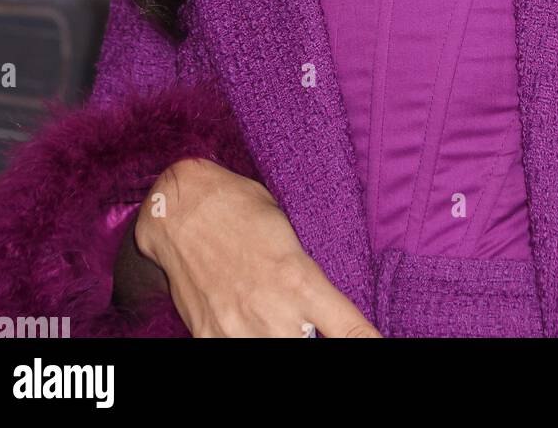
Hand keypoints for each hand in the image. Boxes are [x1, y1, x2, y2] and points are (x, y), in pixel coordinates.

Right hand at [135, 158, 381, 337]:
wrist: (179, 208)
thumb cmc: (239, 208)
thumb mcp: (287, 231)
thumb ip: (306, 275)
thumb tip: (318, 305)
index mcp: (300, 279)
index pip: (348, 329)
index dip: (368, 341)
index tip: (378, 344)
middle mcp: (274, 312)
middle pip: (310, 347)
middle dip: (312, 336)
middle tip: (304, 316)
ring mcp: (238, 330)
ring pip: (274, 349)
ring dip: (281, 335)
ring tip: (274, 314)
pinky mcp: (208, 337)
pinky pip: (236, 350)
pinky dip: (245, 337)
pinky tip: (246, 321)